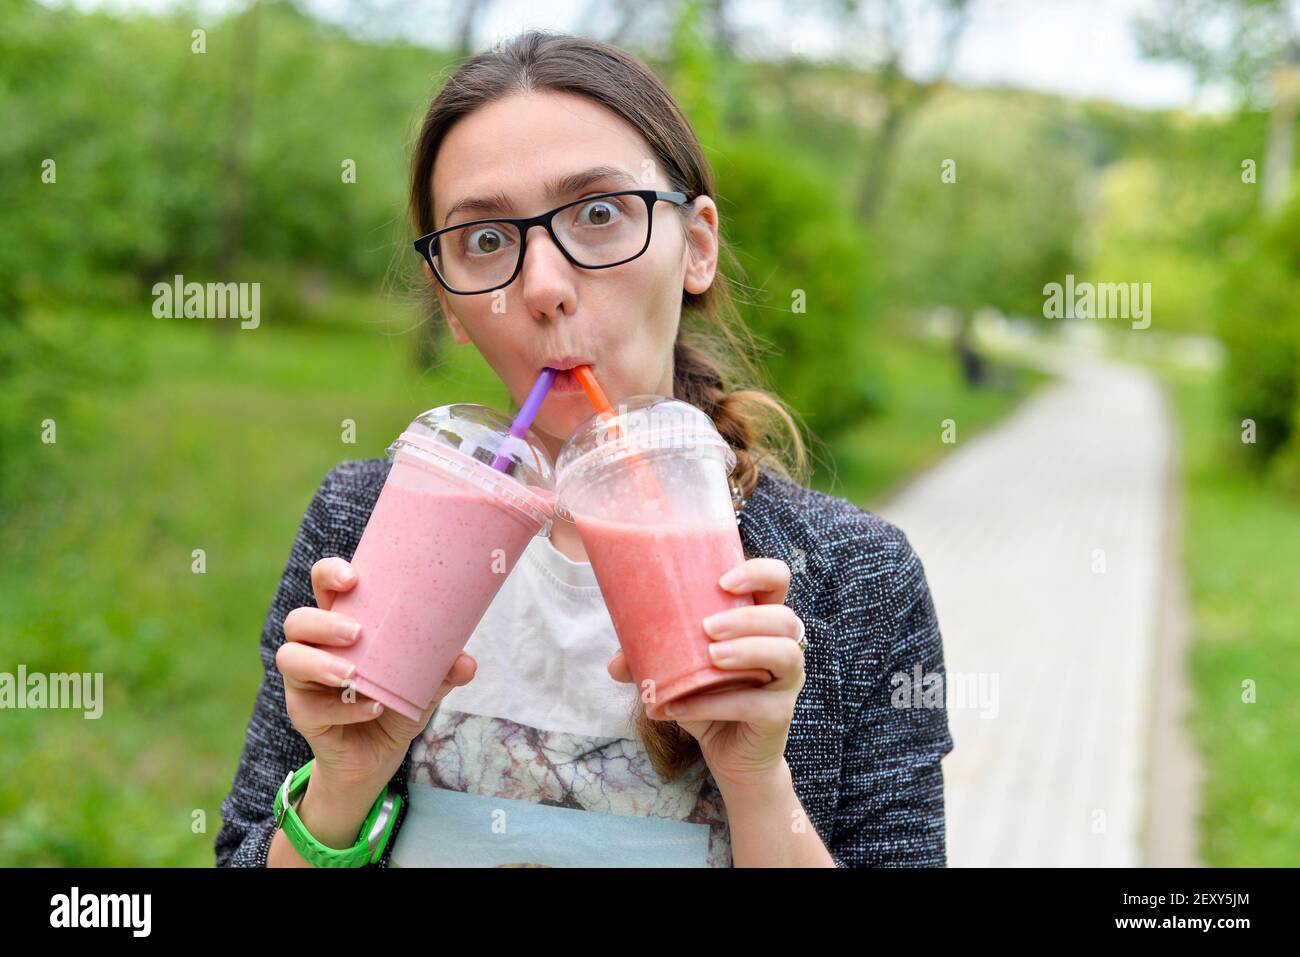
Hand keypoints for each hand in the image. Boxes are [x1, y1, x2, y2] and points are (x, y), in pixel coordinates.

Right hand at [276, 557, 476, 791]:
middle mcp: (315, 647)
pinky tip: (373, 708)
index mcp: (341, 624)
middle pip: (298, 620)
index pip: (323, 587)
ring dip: (321, 663)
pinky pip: (311, 707)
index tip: (353, 577)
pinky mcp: (303, 713)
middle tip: (357, 632)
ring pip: (290, 658)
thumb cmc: (396, 703)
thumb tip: (466, 662)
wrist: (379, 756)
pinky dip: (345, 707)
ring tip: (354, 674)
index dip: (329, 574)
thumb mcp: (425, 685)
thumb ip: (444, 672)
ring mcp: (304, 680)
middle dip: (323, 622)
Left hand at [607, 557, 804, 790]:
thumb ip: (650, 660)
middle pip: (785, 618)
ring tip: (711, 657)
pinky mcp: (779, 716)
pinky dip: (716, 703)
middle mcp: (783, 648)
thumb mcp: (678, 673)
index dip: (759, 573)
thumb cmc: (709, 699)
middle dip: (746, 618)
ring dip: (747, 650)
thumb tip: (615, 662)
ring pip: (786, 654)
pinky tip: (680, 708)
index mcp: (762, 623)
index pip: (778, 581)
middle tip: (706, 627)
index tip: (723, 581)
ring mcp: (786, 683)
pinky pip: (757, 705)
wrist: (729, 756)